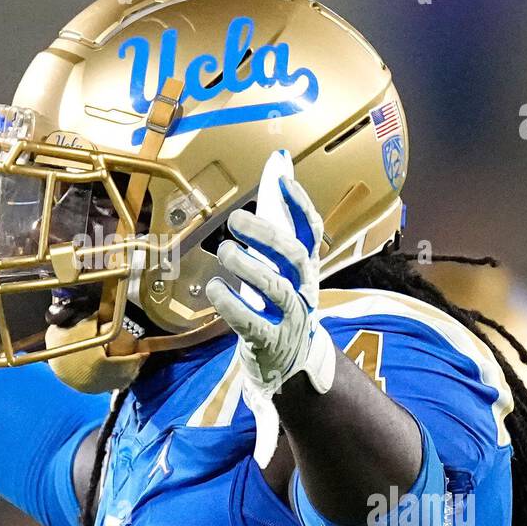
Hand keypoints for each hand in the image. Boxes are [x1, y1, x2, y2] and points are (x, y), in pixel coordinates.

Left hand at [205, 150, 334, 398]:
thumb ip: (277, 219)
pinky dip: (231, 304)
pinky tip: (215, 289)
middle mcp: (302, 289)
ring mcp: (289, 318)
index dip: (300, 205)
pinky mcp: (269, 341)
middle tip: (236, 219)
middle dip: (266, 234)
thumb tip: (279, 162)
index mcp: (305, 269)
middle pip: (293, 256)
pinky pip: (251, 322)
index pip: (311, 232)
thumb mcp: (280, 264)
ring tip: (225, 250)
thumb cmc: (278, 303)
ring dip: (248, 266)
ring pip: (276, 287)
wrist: (289, 363)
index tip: (282, 179)